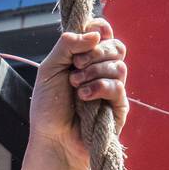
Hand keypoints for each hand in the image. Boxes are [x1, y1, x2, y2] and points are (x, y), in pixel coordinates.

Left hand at [28, 18, 127, 166]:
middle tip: (75, 66)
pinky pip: (118, 88)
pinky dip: (100, 87)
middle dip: (96, 53)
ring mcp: (112, 90)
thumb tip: (96, 34)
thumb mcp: (49, 69)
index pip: (104, 33)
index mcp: (87, 58)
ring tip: (76, 86)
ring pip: (119, 66)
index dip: (99, 30)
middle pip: (116, 47)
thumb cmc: (48, 108)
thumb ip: (67, 44)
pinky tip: (83, 97)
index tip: (86, 39)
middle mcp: (102, 71)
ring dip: (95, 72)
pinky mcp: (118, 108)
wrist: (52, 140)